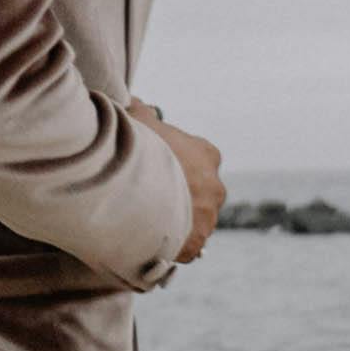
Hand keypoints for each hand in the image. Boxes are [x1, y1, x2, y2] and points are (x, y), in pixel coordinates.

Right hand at [138, 108, 225, 253]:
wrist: (134, 189)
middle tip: (149, 197)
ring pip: (194, 222)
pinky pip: (185, 247)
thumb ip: (141, 111)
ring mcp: (207, 219)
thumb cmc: (138, 149)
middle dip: (180, 196)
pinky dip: (170, 246)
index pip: (201, 158)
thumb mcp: (138, 120)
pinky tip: (148, 241)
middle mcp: (215, 188)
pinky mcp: (195, 245)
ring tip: (145, 222)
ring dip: (176, 222)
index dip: (178, 163)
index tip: (159, 167)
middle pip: (199, 193)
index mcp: (207, 155)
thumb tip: (137, 103)